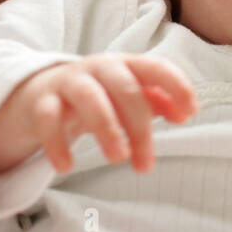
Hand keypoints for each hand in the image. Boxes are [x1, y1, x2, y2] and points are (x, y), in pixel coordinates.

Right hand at [17, 54, 198, 174]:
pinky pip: (48, 119)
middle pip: (125, 89)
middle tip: (145, 164)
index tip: (190, 113)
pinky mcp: (41, 101)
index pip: (156, 67)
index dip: (176, 86)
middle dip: (139, 126)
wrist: (40, 92)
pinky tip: (66, 166)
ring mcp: (69, 82)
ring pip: (90, 98)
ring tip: (117, 159)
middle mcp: (99, 68)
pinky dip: (57, 143)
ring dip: (107, 128)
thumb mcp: (127, 96)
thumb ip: (157, 101)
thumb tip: (185, 113)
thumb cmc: (97, 95)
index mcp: (125, 65)